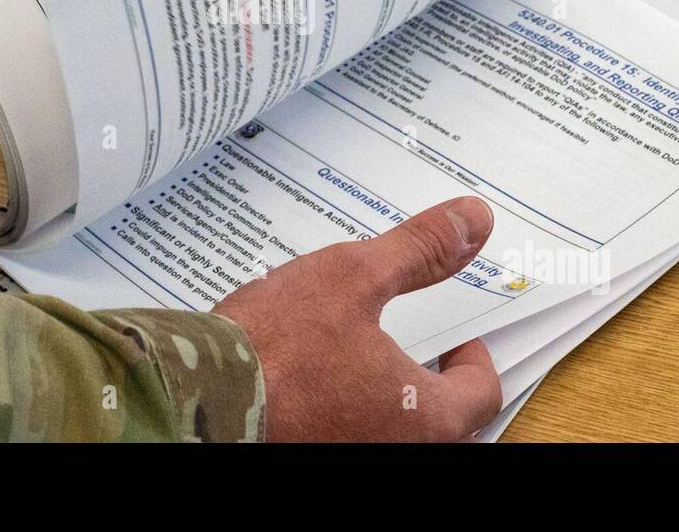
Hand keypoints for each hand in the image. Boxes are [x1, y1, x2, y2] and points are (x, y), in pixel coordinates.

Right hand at [214, 196, 501, 441]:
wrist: (199, 397)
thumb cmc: (275, 350)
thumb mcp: (355, 276)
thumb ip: (419, 251)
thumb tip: (471, 221)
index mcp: (425, 421)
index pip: (480, 394)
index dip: (475, 357)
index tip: (460, 340)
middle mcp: (395, 452)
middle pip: (444, 425)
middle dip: (436, 385)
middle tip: (422, 352)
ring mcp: (350, 458)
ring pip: (394, 434)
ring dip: (390, 401)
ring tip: (364, 357)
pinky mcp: (307, 453)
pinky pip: (347, 435)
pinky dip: (346, 409)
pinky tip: (314, 376)